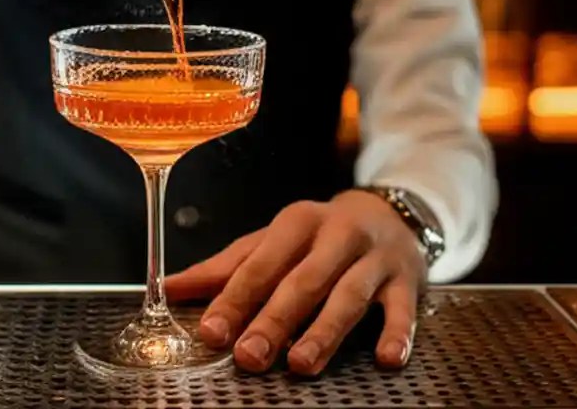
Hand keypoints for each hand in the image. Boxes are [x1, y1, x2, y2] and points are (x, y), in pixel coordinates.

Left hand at [165, 191, 427, 375]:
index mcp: (296, 223)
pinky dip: (397, 333)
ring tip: (301, 363)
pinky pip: (404, 308)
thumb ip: (226, 268)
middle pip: (303, 280)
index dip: (234, 299)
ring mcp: (375, 256)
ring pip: (349, 295)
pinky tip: (386, 358)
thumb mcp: (273, 241)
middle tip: (249, 356)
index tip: (212, 331)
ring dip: (325, 330)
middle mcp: (336, 234)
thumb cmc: (319, 236)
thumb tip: (169, 289)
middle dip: (274, 320)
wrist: (390, 214)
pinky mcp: (407, 279)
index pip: (260, 264)